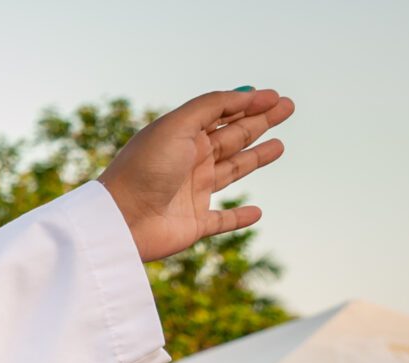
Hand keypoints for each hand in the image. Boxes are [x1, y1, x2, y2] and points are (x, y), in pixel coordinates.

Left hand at [99, 88, 292, 261]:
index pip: (220, 114)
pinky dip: (239, 217)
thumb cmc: (144, 169)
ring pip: (231, 171)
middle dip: (260, 122)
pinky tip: (256, 212)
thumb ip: (212, 106)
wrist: (120, 220)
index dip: (248, 104)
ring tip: (279, 146)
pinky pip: (222, 220)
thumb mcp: (177, 126)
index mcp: (181, 137)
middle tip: (288, 108)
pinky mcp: (193, 224)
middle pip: (232, 138)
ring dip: (255, 158)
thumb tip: (247, 93)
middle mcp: (188, 162)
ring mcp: (191, 193)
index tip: (275, 96)